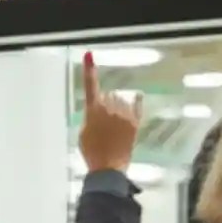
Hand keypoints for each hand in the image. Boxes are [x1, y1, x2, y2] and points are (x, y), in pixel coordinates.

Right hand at [79, 51, 141, 172]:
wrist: (108, 167)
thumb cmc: (91, 151)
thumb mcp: (84, 132)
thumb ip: (91, 116)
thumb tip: (99, 110)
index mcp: (94, 110)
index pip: (90, 86)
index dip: (89, 70)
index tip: (89, 55)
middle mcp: (110, 107)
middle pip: (108, 96)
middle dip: (106, 104)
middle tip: (103, 123)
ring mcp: (124, 114)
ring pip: (121, 101)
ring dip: (118, 108)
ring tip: (114, 127)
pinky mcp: (135, 122)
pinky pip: (137, 105)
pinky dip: (136, 101)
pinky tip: (138, 96)